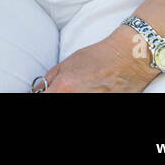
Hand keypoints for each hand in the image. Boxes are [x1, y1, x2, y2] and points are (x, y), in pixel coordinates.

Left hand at [34, 28, 158, 92]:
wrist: (128, 58)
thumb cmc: (98, 58)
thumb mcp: (66, 64)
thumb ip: (49, 81)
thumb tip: (36, 92)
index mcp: (63, 88)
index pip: (43, 99)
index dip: (42, 96)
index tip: (44, 94)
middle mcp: (77, 99)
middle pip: (57, 103)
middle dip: (57, 95)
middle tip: (67, 89)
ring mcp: (93, 102)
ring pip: (72, 104)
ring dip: (72, 96)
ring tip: (82, 88)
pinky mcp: (106, 105)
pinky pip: (87, 103)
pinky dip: (87, 96)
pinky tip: (94, 90)